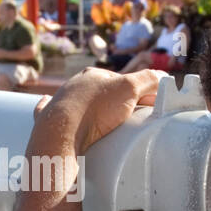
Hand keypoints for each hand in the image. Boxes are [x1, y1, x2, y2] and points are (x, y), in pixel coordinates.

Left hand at [33, 67, 161, 152]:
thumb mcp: (129, 89)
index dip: (138, 94)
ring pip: (78, 104)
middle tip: (129, 123)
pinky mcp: (48, 122)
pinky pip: (51, 114)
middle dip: (116, 105)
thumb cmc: (94, 110)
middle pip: (101, 94)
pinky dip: (58, 116)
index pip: (122, 82)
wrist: (59, 135)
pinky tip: (64, 123)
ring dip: (91, 112)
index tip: (148, 110)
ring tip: (105, 130)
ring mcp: (59, 104)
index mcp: (92, 75)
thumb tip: (162, 77)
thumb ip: (148, 80)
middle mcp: (73, 86)